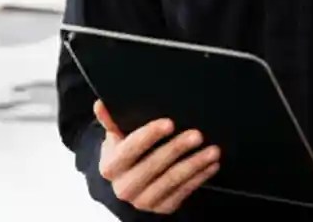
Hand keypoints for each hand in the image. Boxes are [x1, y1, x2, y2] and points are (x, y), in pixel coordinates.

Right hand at [94, 99, 221, 213]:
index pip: (130, 149)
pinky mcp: (162, 208)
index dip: (149, 135)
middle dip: (177, 149)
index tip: (169, 123)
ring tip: (213, 150)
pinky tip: (211, 165)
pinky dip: (200, 177)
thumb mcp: (116, 138)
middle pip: (153, 166)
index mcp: (110, 167)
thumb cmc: (125, 152)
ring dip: (195, 164)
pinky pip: (184, 192)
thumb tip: (100, 104)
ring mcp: (143, 201)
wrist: (129, 183)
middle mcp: (124, 188)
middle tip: (197, 135)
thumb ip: (111, 122)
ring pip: (172, 181)